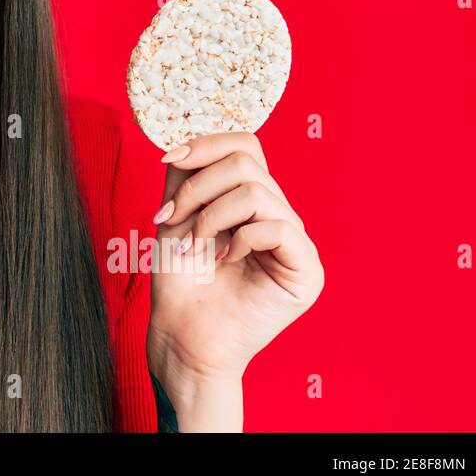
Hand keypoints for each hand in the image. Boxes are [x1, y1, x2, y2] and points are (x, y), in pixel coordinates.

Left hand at [146, 132, 323, 422]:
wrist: (183, 335)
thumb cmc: (180, 280)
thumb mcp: (176, 214)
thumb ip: (187, 174)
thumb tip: (187, 139)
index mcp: (252, 201)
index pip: (245, 147)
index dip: (206, 145)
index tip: (168, 160)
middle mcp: (279, 216)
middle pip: (247, 162)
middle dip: (199, 186)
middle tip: (173, 218)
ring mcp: (296, 243)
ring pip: (256, 192)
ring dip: (211, 215)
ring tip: (194, 245)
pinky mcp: (307, 271)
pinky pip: (277, 227)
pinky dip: (240, 239)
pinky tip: (224, 260)